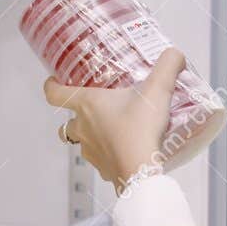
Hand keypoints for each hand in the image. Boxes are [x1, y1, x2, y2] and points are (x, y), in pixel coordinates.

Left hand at [43, 49, 186, 191]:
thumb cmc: (140, 129)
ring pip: (82, 143)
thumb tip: (175, 54)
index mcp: (87, 105)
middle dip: (75, 118)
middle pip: (66, 124)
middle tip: (95, 110)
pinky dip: (109, 155)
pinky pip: (100, 160)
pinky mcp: (103, 169)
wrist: (142, 171)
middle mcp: (82, 128)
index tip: (54, 81)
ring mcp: (90, 152)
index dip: (51, 86)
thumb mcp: (157, 90)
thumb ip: (167, 66)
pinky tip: (127, 150)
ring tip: (116, 130)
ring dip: (93, 137)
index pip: (54, 94)